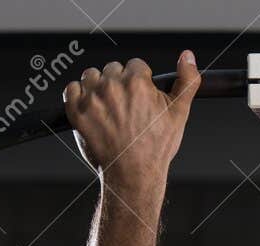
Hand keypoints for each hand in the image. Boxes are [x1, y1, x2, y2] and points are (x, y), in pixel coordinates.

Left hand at [64, 51, 200, 187]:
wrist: (133, 175)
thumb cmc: (157, 147)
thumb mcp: (179, 113)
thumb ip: (187, 81)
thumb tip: (188, 56)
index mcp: (137, 82)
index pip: (136, 66)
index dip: (141, 83)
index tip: (141, 100)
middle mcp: (112, 86)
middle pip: (113, 69)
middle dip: (119, 84)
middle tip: (125, 109)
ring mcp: (92, 99)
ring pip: (91, 76)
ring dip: (98, 87)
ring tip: (109, 110)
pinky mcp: (76, 112)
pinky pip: (71, 89)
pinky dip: (78, 96)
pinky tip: (92, 111)